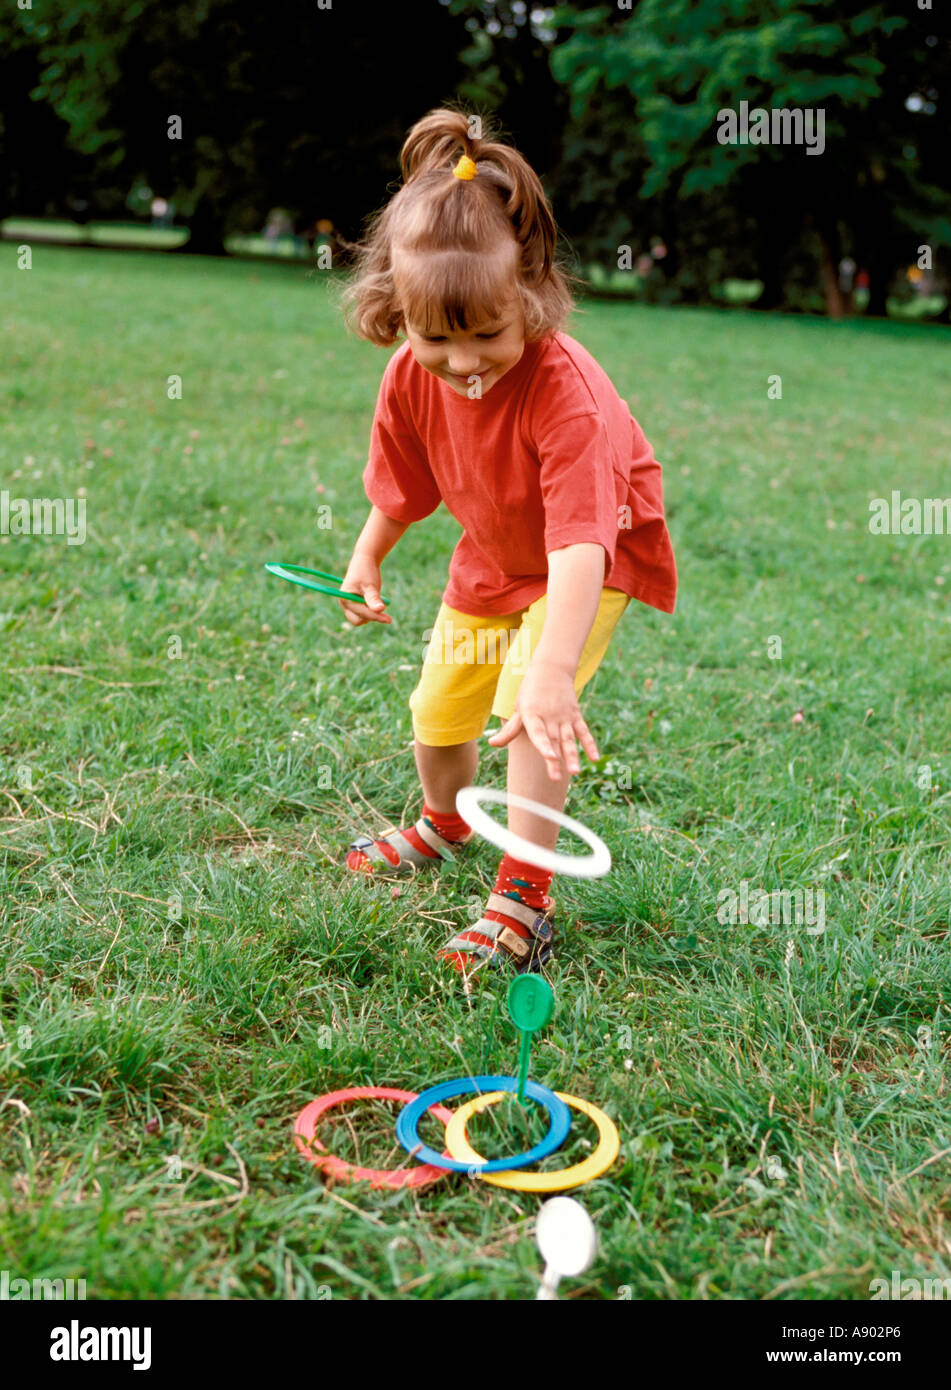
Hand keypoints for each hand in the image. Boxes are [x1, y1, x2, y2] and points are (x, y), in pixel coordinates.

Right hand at [337, 552, 391, 626]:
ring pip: (362, 619)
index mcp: (345, 598)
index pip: (361, 613)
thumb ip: (374, 598)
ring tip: (377, 599)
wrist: (365, 562)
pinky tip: (376, 601)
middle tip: (385, 612)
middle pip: (358, 621)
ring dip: (372, 614)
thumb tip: (380, 610)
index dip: (375, 616)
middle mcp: (345, 604)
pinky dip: (372, 612)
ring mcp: (350, 606)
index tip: (389, 619)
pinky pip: (364, 615)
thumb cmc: (366, 571)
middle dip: (371, 617)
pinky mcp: (356, 606)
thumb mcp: (371, 585)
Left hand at [487, 660, 599, 779]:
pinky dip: (590, 744)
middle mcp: (550, 716)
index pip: (538, 732)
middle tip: (556, 779)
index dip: (543, 745)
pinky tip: (595, 758)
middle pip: (553, 741)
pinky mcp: (575, 715)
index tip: (549, 756)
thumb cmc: (530, 692)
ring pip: (569, 739)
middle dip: (555, 761)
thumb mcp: (519, 708)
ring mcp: (564, 716)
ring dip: (572, 756)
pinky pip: (584, 731)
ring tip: (575, 772)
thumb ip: (509, 730)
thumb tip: (491, 743)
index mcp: (532, 714)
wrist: (551, 669)